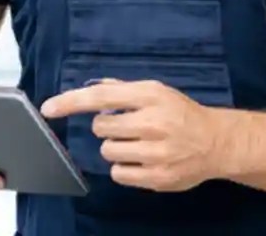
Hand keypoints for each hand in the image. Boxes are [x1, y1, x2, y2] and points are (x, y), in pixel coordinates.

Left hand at [41, 79, 227, 192]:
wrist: (217, 142)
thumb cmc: (181, 113)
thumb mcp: (156, 91)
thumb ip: (123, 89)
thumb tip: (93, 87)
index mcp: (150, 95)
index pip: (101, 96)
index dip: (71, 102)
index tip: (48, 108)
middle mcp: (152, 122)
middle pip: (100, 127)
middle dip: (108, 127)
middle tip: (129, 127)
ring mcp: (156, 152)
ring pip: (108, 151)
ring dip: (115, 148)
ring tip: (138, 144)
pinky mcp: (158, 177)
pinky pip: (119, 174)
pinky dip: (124, 168)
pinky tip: (141, 160)